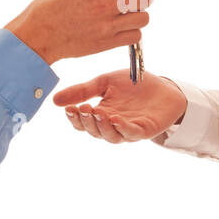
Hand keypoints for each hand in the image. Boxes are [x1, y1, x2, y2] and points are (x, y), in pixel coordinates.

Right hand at [4, 0, 152, 64]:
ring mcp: (107, 25)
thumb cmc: (49, 8)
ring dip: (139, 14)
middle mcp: (104, 3)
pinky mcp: (106, 43)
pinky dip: (133, 32)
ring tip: (129, 14)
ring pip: (143, 18)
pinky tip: (122, 28)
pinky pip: (135, 36)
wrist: (36, 36)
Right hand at [53, 70, 187, 142]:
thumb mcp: (105, 83)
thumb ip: (83, 91)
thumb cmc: (133, 86)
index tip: (68, 108)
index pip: (83, 122)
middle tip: (83, 108)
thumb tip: (55, 100)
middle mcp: (113, 126)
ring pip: (111, 136)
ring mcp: (128, 130)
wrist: (163, 86)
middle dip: (87, 122)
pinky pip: (131, 133)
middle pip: (95, 131)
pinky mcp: (145, 130)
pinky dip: (122, 128)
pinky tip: (115, 119)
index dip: (75, 118)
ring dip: (103, 126)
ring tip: (97, 112)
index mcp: (101, 115)